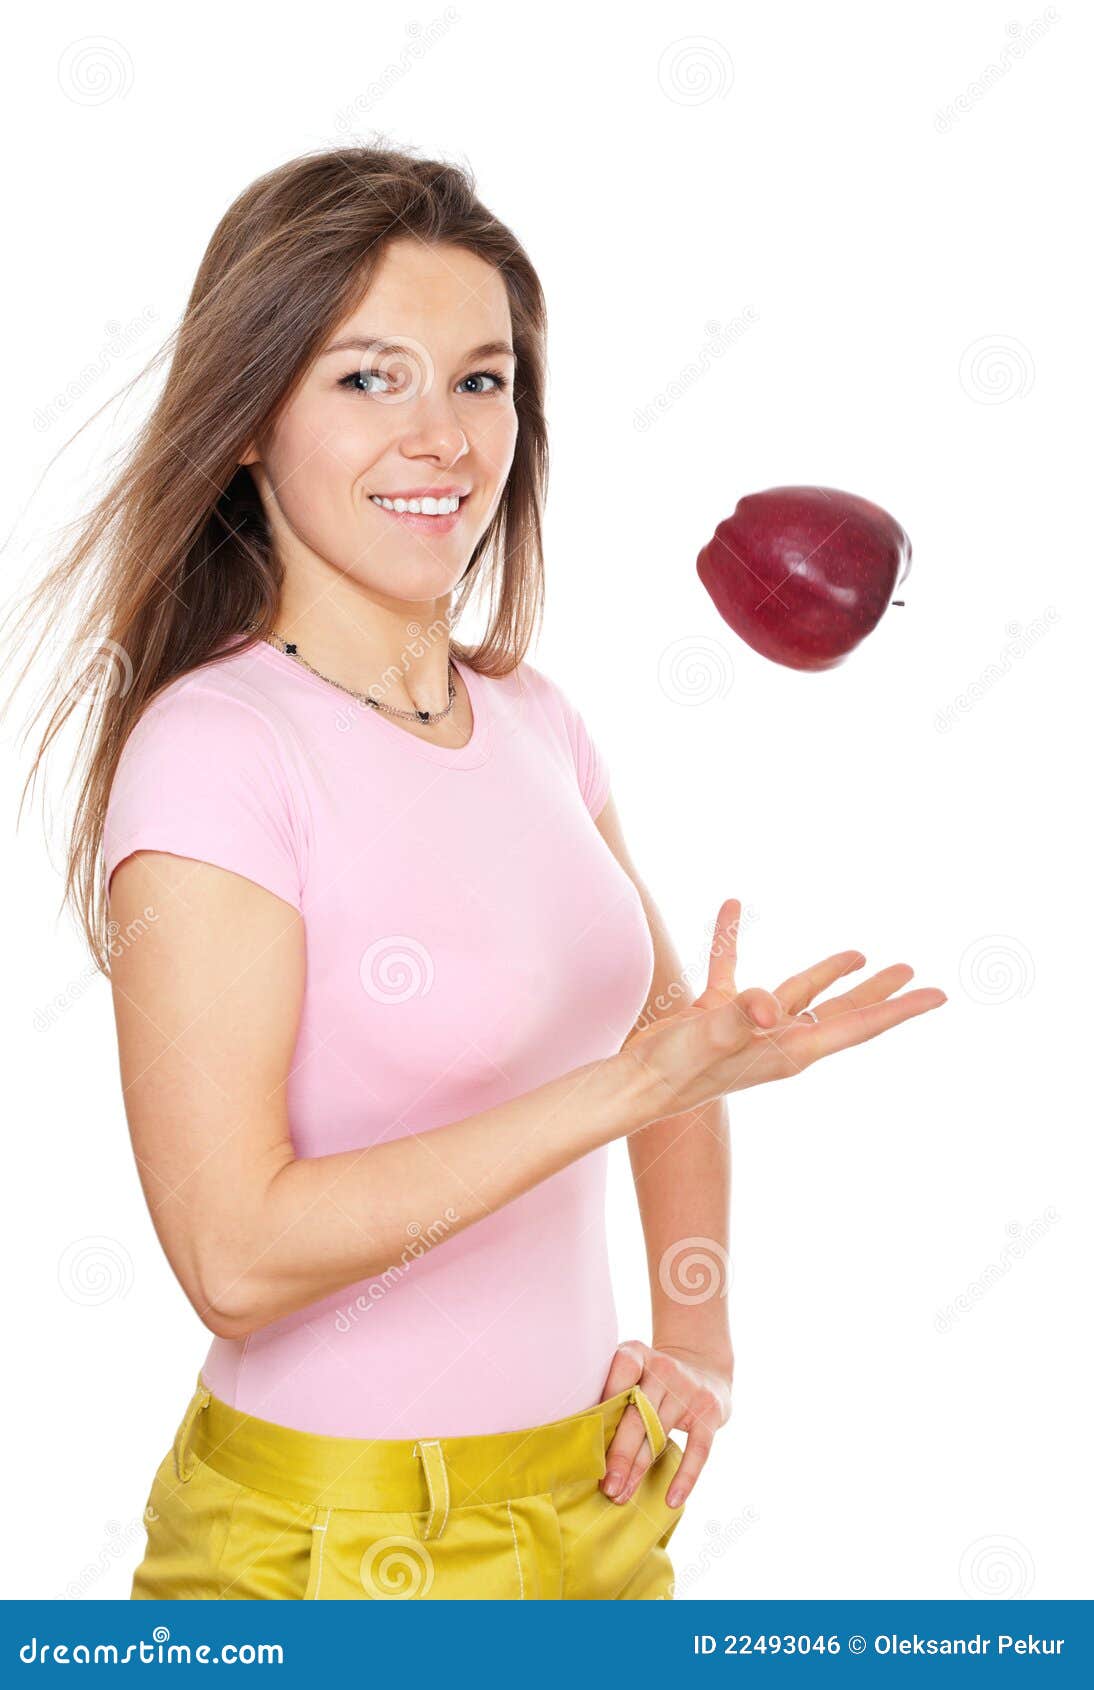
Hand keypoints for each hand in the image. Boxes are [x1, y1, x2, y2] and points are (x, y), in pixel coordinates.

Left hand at [598, 1339, 731, 1507]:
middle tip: (606, 1486)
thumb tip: (579, 1438)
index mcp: (637, 1354)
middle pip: (636, 1416)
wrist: (703, 1369)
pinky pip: (698, 1450)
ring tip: (622, 1496)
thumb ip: (609, 1393)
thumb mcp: (632, 1371)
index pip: (618, 1376)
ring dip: (639, 1471)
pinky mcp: (709, 1411)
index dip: (604, 1405)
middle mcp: (663, 1367)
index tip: (588, 1439)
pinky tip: (671, 1499)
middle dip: (619, 1455)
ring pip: (660, 1436)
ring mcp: (688, 1389)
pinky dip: (684, 1477)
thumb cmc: (652, 1380)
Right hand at [619, 896, 946, 1121]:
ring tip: (860, 954)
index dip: (900, 1010)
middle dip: (880, 995)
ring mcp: (748, 1028)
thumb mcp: (711, 1037)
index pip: (858, 1025)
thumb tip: (768, 1004)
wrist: (634, 1085)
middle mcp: (777, 1039)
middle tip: (913, 974)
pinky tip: (731, 909)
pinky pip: (732, 968)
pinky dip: (732, 940)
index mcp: (790, 1048)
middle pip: (842, 1012)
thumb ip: (741, 1015)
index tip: (939, 996)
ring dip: (829, 973)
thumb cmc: (675, 1069)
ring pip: (800, 994)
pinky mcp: (717, 1016)